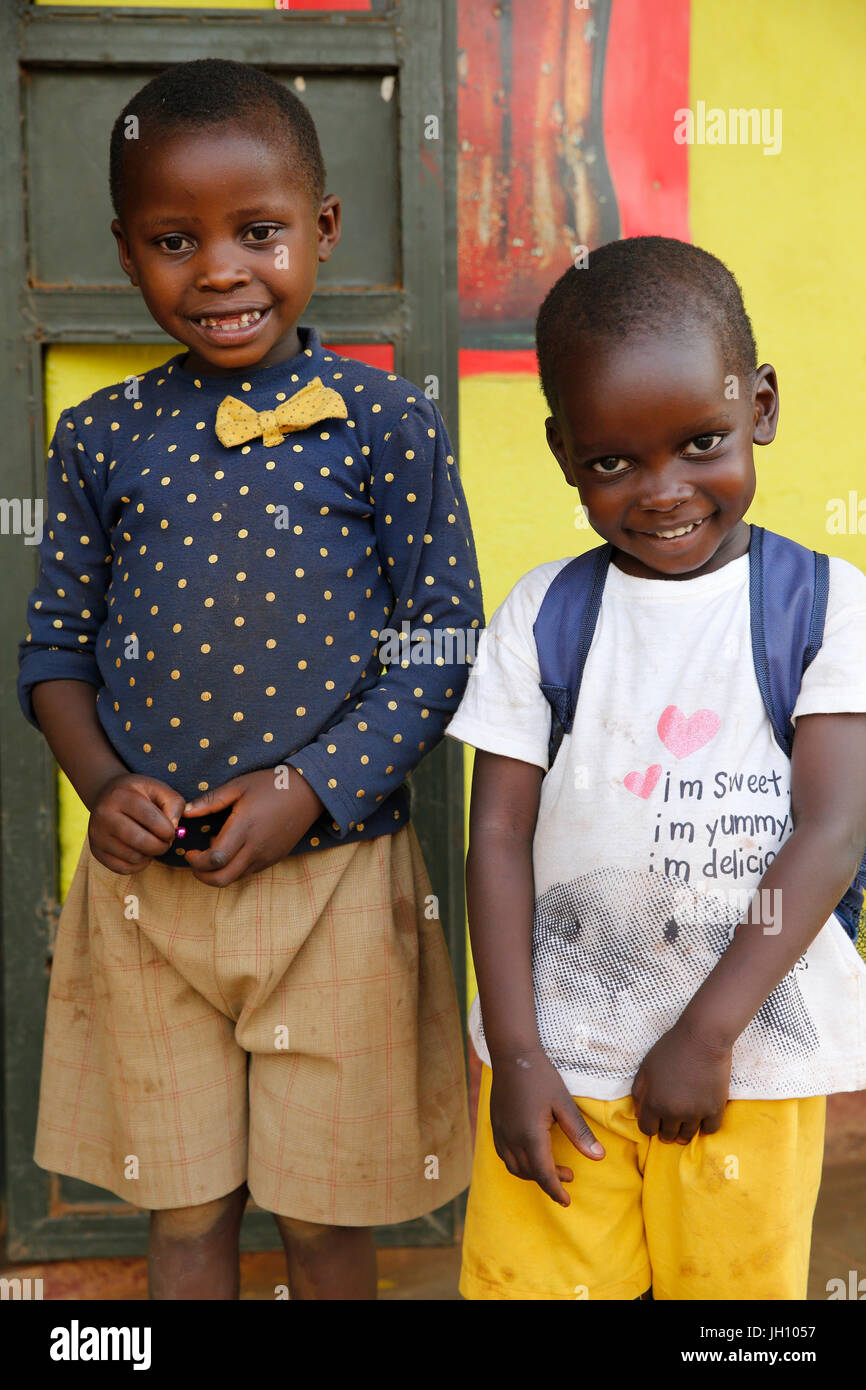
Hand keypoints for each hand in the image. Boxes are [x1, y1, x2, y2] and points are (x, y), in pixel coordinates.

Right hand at [88, 773, 185, 873]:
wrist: (106, 795)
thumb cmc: (139, 794)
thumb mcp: (158, 789)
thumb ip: (174, 805)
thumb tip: (174, 827)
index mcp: (121, 796)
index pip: (151, 819)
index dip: (168, 830)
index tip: (172, 831)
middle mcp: (104, 815)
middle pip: (140, 841)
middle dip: (161, 846)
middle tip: (166, 842)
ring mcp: (97, 834)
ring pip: (133, 857)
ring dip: (150, 855)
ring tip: (152, 843)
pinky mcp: (96, 850)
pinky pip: (123, 868)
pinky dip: (139, 864)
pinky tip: (142, 852)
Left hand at [180, 767, 325, 885]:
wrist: (308, 792)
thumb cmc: (271, 785)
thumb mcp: (238, 786)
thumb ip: (210, 801)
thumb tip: (185, 811)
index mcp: (244, 828)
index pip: (214, 859)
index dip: (197, 861)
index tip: (190, 851)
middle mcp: (255, 848)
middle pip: (222, 879)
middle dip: (202, 876)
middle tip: (194, 862)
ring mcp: (266, 856)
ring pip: (235, 878)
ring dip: (218, 873)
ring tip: (214, 851)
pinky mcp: (274, 859)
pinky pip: (248, 872)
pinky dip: (234, 868)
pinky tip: (233, 849)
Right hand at [489, 1049, 604, 1205]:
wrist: (512, 1055)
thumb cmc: (541, 1077)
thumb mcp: (564, 1104)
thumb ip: (579, 1133)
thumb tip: (599, 1157)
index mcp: (531, 1136)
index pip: (544, 1174)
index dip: (556, 1191)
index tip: (567, 1201)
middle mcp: (512, 1139)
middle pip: (529, 1174)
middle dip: (549, 1181)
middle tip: (570, 1175)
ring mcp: (500, 1133)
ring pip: (515, 1167)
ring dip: (533, 1173)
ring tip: (553, 1166)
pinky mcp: (495, 1126)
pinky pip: (505, 1155)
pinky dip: (519, 1163)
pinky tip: (532, 1154)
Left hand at [631, 1020, 731, 1142]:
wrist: (702, 1037)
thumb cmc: (671, 1048)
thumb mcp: (645, 1067)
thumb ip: (639, 1092)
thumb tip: (639, 1114)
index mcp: (653, 1102)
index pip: (647, 1130)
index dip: (650, 1126)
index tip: (656, 1121)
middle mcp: (673, 1112)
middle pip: (668, 1135)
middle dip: (667, 1130)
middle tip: (672, 1121)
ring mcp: (695, 1113)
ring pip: (688, 1136)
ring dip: (685, 1131)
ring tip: (686, 1121)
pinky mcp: (715, 1109)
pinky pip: (710, 1130)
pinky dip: (705, 1126)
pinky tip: (702, 1117)